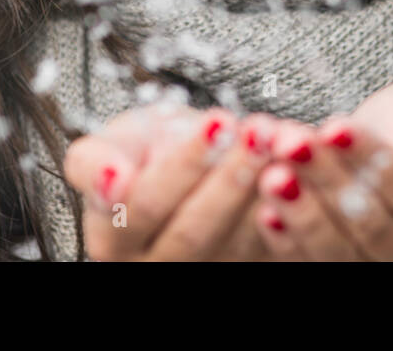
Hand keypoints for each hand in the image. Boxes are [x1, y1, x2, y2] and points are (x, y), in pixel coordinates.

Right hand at [62, 102, 287, 259]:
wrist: (176, 163)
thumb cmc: (138, 153)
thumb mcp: (105, 146)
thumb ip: (93, 163)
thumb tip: (112, 178)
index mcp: (114, 240)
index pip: (145, 206)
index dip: (182, 165)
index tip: (217, 121)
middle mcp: (156, 267)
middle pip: (195, 231)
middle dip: (230, 178)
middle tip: (257, 131)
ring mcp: (205, 272)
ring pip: (239, 242)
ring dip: (265, 188)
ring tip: (280, 139)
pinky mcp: (244, 267)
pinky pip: (270, 247)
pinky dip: (288, 205)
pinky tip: (299, 163)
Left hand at [250, 76, 392, 259]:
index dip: (374, 162)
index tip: (336, 127)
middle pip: (371, 227)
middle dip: (327, 181)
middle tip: (292, 144)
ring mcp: (377, 268)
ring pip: (337, 252)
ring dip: (300, 211)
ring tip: (272, 172)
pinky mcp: (340, 267)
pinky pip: (310, 263)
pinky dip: (285, 238)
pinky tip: (263, 207)